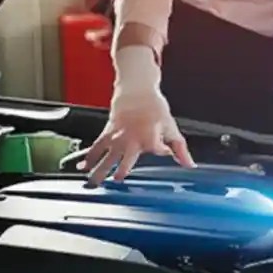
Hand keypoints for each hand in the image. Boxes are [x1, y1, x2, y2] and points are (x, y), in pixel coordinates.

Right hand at [81, 45, 194, 184]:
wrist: (136, 91)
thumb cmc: (154, 109)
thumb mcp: (171, 127)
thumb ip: (180, 149)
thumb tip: (189, 165)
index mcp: (150, 136)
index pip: (158, 149)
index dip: (162, 151)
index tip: (164, 151)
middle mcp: (132, 139)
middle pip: (125, 159)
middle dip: (121, 171)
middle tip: (117, 180)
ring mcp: (118, 137)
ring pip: (107, 156)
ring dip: (99, 169)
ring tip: (93, 182)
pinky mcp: (107, 133)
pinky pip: (96, 146)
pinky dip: (89, 156)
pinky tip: (83, 166)